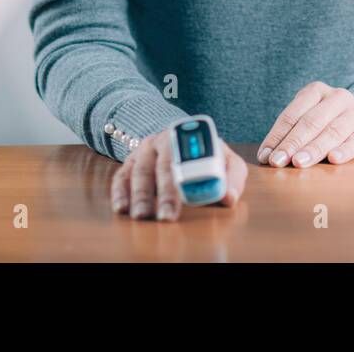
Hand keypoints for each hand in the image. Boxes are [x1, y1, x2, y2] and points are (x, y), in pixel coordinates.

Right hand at [110, 127, 247, 220]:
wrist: (180, 138)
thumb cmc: (208, 155)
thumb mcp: (227, 160)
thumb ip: (233, 177)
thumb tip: (229, 197)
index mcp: (189, 138)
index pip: (188, 157)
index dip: (187, 178)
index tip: (189, 200)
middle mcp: (164, 140)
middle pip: (163, 166)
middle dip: (164, 193)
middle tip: (166, 217)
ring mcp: (145, 150)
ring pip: (140, 171)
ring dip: (139, 195)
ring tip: (141, 216)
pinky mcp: (130, 161)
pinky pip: (122, 175)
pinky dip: (120, 191)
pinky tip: (121, 208)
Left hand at [258, 81, 353, 167]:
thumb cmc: (327, 123)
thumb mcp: (307, 121)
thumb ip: (289, 135)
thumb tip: (265, 156)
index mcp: (317, 90)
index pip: (292, 115)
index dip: (277, 136)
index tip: (266, 157)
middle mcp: (339, 96)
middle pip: (311, 122)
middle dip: (293, 143)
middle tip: (279, 162)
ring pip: (333, 131)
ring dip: (314, 148)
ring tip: (299, 163)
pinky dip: (346, 150)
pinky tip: (333, 160)